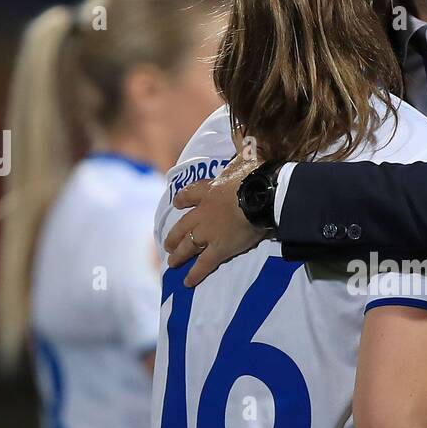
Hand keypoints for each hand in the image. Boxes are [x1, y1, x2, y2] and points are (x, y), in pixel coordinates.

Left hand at [163, 154, 267, 286]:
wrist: (259, 196)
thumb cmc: (254, 178)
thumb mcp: (244, 161)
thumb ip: (242, 157)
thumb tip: (248, 145)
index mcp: (209, 190)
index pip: (189, 195)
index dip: (182, 200)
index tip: (178, 203)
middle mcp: (203, 213)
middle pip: (183, 226)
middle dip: (174, 236)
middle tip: (167, 245)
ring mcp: (208, 232)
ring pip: (188, 246)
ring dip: (179, 255)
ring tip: (172, 263)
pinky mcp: (219, 249)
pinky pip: (204, 264)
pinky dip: (195, 274)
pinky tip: (187, 282)